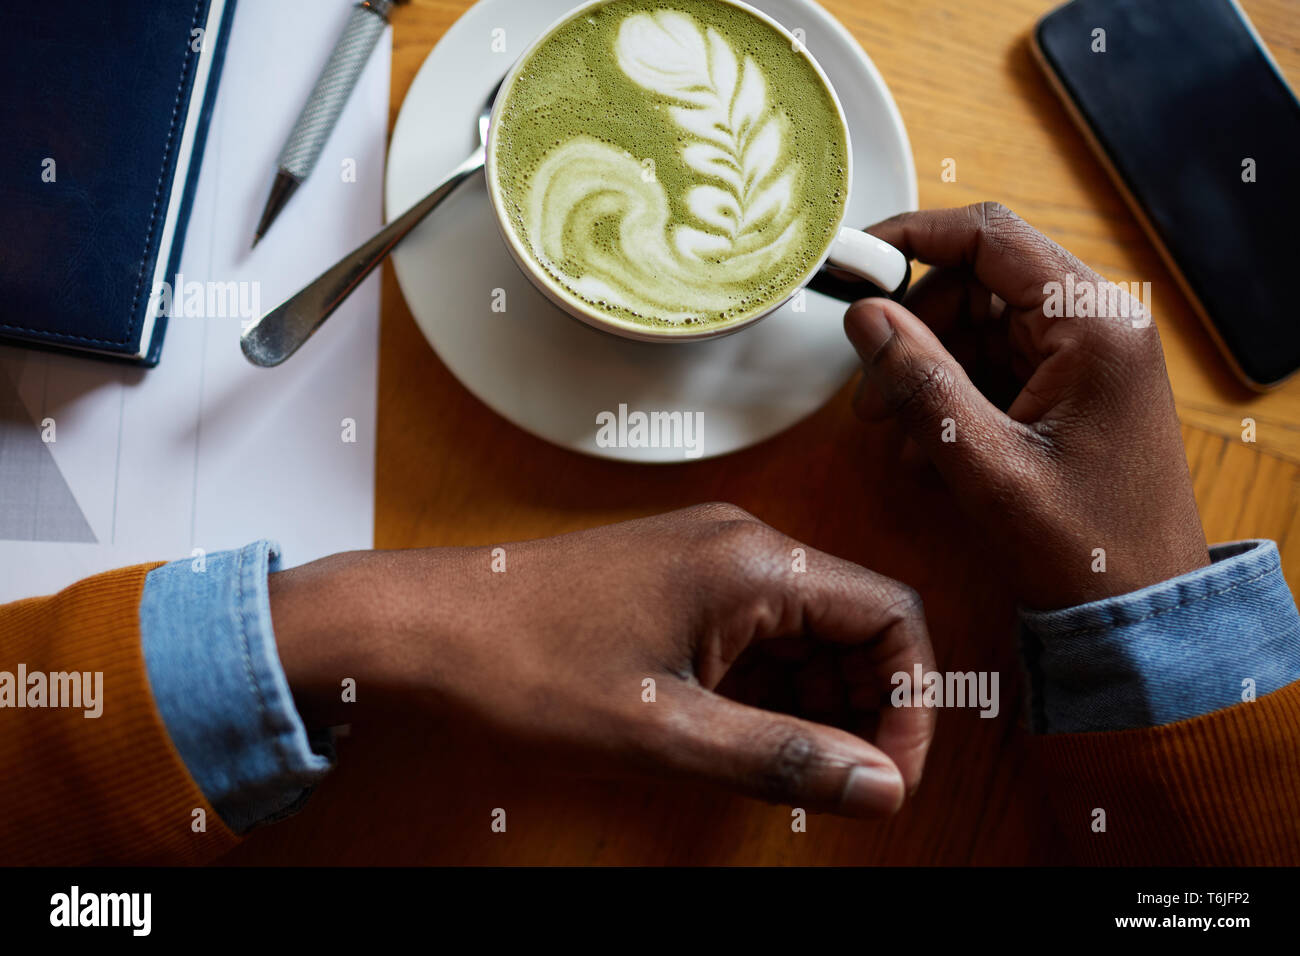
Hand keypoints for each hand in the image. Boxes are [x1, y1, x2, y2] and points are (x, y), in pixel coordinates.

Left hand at [268, 504, 935, 816]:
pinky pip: (756, 636)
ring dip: (817, 707)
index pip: (891, 617)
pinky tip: (740, 740)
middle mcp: (741, 547)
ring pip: (806, 635)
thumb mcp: (664, 733)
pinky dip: (767, 692)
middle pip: (855, 625)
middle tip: (844, 788)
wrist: (420, 629)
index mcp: (753, 564)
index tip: (888, 777)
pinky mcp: (677, 584)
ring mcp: (706, 562)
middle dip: (868, 711)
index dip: (912, 702)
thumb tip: (881, 787)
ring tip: (788, 773)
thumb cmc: (526, 668)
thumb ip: (782, 759)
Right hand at [845, 203, 1209, 610]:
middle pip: (977, 282)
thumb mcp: (986, 466)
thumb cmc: (1083, 549)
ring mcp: (1089, 354)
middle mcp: (1097, 323)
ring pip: (979, 324)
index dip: (910, 240)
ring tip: (901, 436)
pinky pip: (998, 362)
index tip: (851, 265)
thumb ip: (920, 382)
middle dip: (914, 330)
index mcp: (1092, 323)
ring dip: (928, 369)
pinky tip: (933, 447)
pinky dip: (955, 394)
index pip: (988, 236)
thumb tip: (864, 315)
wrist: (1143, 611)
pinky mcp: (1076, 385)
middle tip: (873, 399)